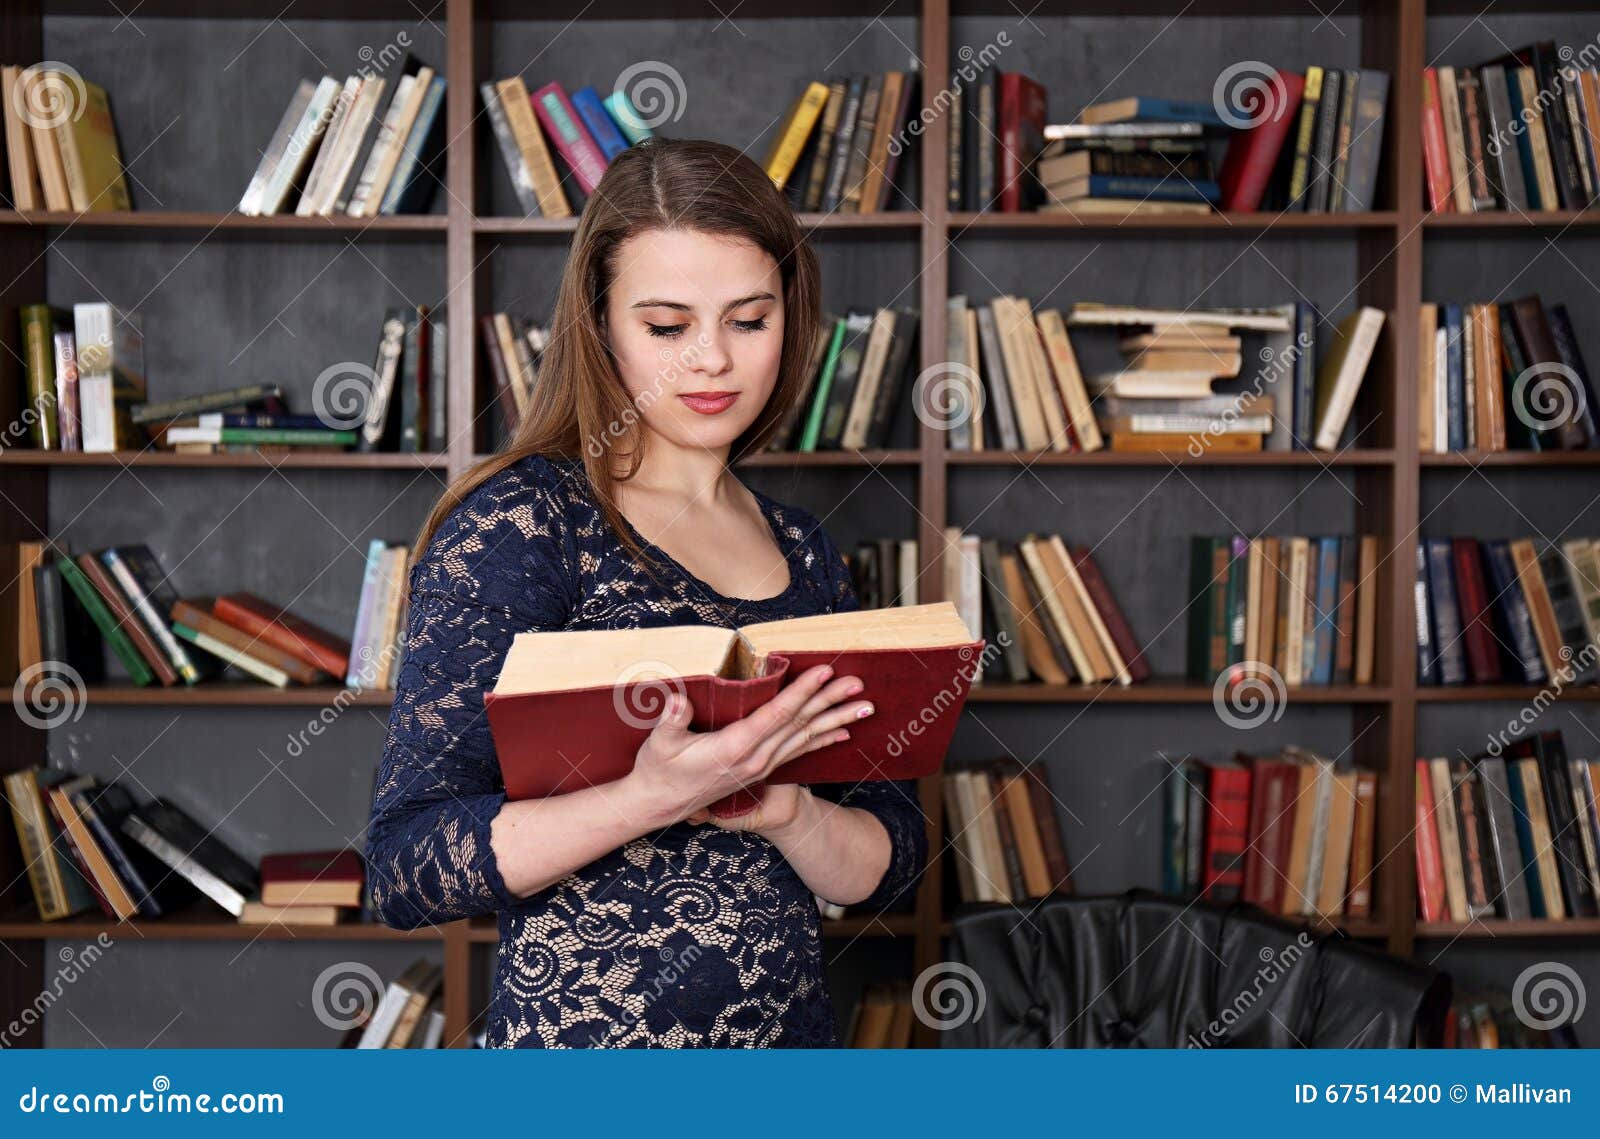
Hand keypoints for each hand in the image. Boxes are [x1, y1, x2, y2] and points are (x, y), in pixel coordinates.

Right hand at [618, 664, 871, 830]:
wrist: (659, 805)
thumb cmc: (658, 769)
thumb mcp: (660, 744)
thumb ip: (672, 721)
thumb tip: (681, 701)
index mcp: (736, 748)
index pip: (777, 715)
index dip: (801, 692)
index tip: (823, 672)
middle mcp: (756, 758)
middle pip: (800, 725)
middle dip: (830, 701)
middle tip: (857, 683)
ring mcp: (761, 766)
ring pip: (806, 738)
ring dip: (836, 719)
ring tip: (864, 706)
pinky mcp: (761, 769)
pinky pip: (799, 751)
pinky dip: (823, 740)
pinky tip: (843, 732)